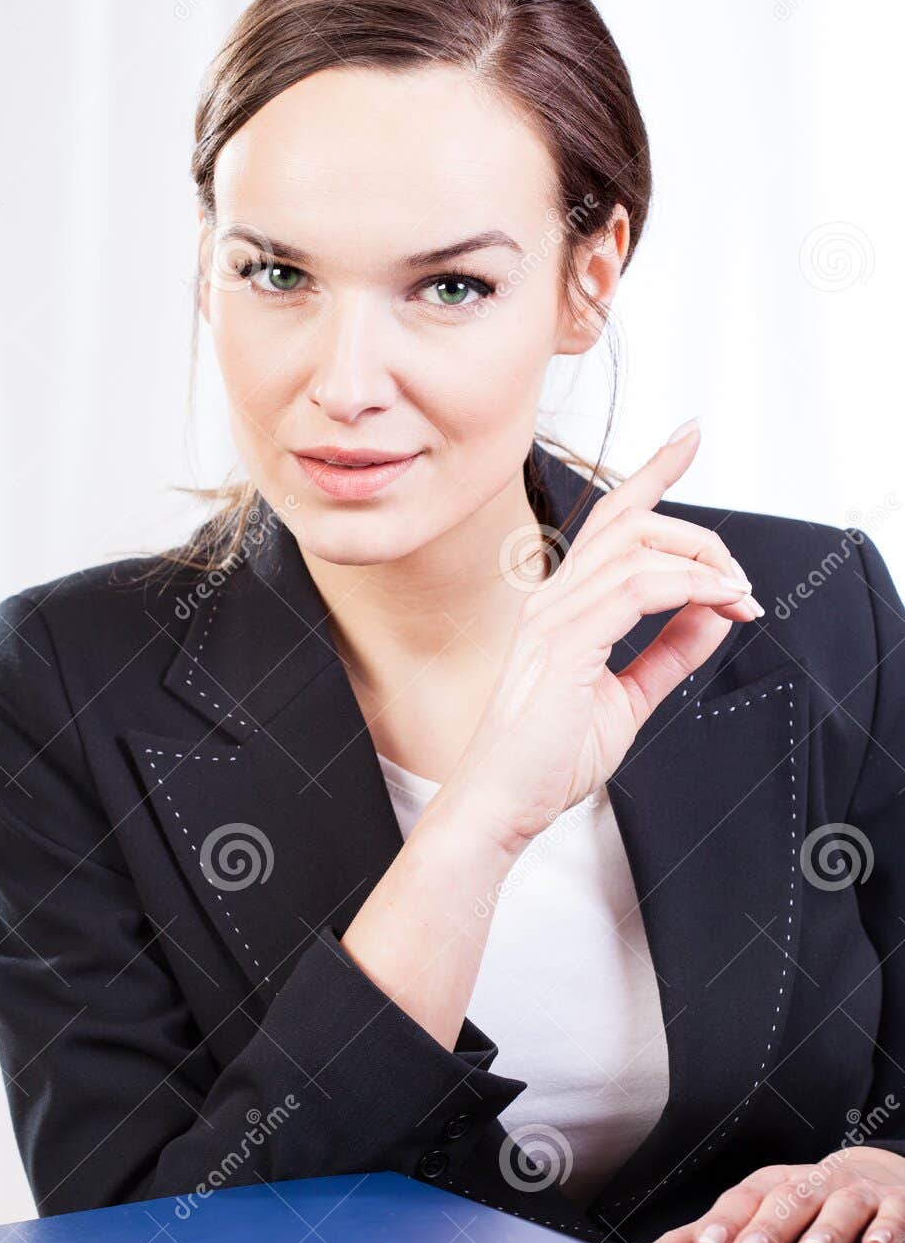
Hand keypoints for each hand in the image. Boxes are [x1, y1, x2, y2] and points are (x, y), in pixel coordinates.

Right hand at [444, 421, 763, 856]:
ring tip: (740, 597)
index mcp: (562, 606)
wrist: (500, 804)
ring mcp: (553, 617)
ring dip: (703, 564)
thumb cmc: (544, 761)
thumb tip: (714, 614)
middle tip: (742, 580)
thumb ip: (669, 655)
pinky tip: (714, 605)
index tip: (688, 438)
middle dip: (700, 536)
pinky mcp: (563, 645)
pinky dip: (686, 588)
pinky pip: (634, 588)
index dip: (652, 473)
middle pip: (630, 522)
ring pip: (637, 548)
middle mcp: (553, 599)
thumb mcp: (626, 700)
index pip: (610, 521)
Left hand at [624, 1147, 904, 1242]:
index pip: (732, 1206)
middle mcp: (806, 1186)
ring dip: (825, 1229)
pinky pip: (892, 1216)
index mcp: (766, 1189)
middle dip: (764, 1230)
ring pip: (836, 1207)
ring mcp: (852, 1194)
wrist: (881, 1177)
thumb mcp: (761, 1216)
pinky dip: (885, 1230)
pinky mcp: (895, 1205)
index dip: (713, 1226)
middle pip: (782, 1204)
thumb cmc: (808, 1204)